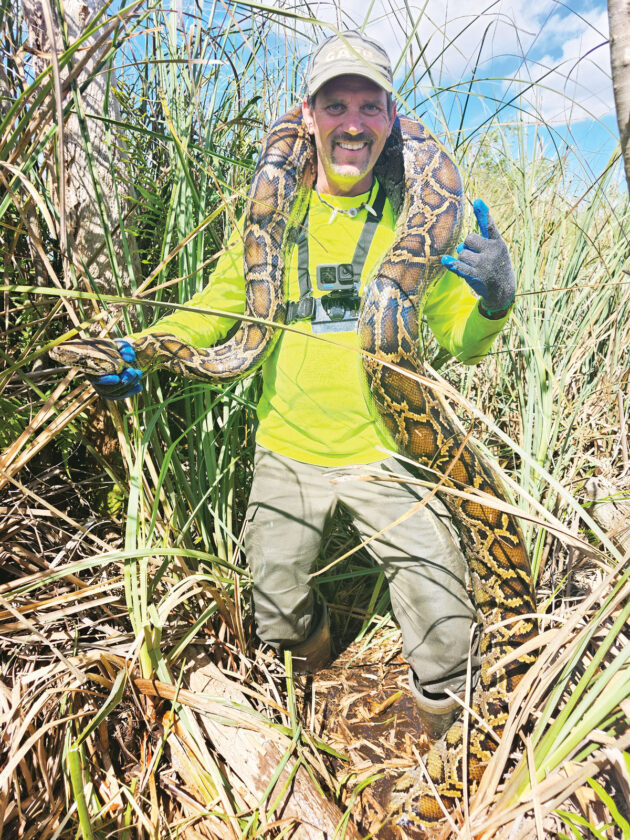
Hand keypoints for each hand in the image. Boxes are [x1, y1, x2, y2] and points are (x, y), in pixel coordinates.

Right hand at [87, 339, 142, 400]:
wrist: (113, 353)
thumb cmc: (113, 347)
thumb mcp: (118, 344)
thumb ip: (124, 347)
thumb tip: (130, 359)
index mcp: (91, 368)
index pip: (95, 378)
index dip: (105, 380)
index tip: (117, 378)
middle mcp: (94, 380)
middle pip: (107, 389)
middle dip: (123, 382)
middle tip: (135, 371)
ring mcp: (101, 388)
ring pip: (114, 394)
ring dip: (129, 386)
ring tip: (139, 373)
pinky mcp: (110, 392)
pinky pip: (119, 396)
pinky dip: (130, 392)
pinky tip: (140, 386)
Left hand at [441, 199, 515, 315]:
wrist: (503, 289)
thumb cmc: (496, 264)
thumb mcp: (496, 248)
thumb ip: (485, 233)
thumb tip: (474, 211)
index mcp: (498, 242)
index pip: (490, 225)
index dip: (483, 213)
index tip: (477, 201)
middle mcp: (492, 251)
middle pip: (468, 239)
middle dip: (467, 245)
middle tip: (475, 254)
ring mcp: (484, 264)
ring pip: (462, 253)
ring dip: (463, 258)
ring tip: (473, 265)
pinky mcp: (476, 275)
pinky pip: (460, 266)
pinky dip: (452, 264)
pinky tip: (446, 261)